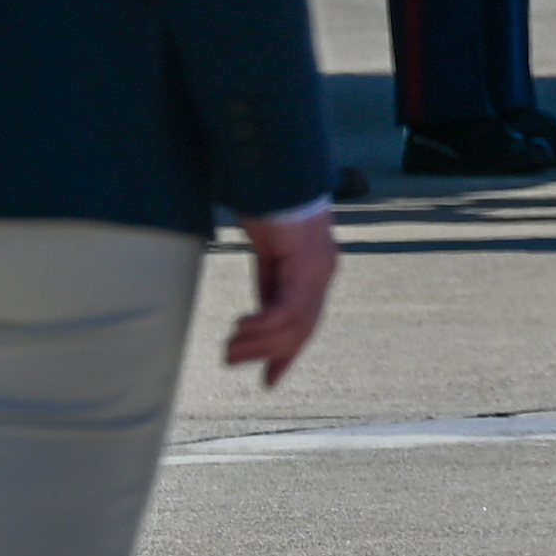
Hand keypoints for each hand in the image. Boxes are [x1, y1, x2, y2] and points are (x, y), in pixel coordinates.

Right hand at [224, 208, 336, 387]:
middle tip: (232, 361)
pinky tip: (241, 327)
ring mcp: (320, 268)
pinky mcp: (307, 262)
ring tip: (230, 349)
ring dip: (259, 343)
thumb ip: (271, 289)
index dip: (288, 353)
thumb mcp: (270, 261)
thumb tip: (261, 323)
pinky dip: (263, 324)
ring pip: (294, 323)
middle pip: (302, 329)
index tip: (269, 380)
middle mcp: (325, 273)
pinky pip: (287, 307)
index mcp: (317, 273)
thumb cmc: (271, 211)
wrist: (276, 176)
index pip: (307, 324)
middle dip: (268, 353)